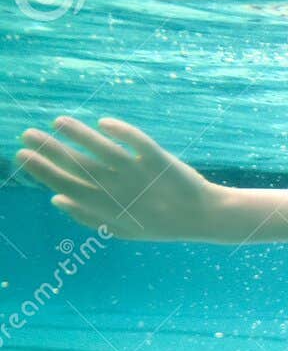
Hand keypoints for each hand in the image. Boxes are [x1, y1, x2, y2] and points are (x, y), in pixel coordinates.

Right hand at [14, 116, 223, 240]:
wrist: (202, 218)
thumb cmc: (158, 223)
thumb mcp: (122, 228)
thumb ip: (89, 217)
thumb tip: (56, 199)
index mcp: (108, 206)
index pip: (69, 186)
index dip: (44, 171)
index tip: (21, 154)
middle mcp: (121, 189)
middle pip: (81, 168)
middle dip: (52, 152)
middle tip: (27, 135)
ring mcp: (140, 175)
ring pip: (105, 153)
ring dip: (81, 137)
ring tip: (58, 122)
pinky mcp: (160, 162)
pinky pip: (140, 145)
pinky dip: (124, 134)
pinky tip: (104, 123)